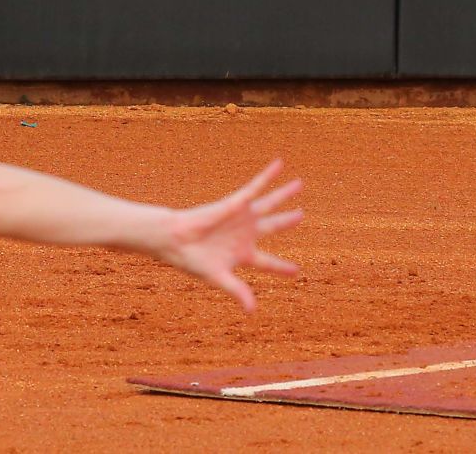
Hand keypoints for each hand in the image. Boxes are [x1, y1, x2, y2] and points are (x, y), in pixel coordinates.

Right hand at [147, 159, 303, 311]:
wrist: (175, 241)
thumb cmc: (192, 260)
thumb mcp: (218, 278)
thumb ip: (238, 292)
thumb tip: (252, 312)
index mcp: (242, 254)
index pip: (268, 262)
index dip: (282, 267)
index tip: (295, 271)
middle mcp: (245, 233)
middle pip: (273, 226)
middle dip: (288, 221)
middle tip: (301, 215)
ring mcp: (241, 218)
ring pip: (269, 204)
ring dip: (283, 194)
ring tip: (299, 184)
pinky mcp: (235, 203)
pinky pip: (255, 187)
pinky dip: (267, 176)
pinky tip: (279, 164)